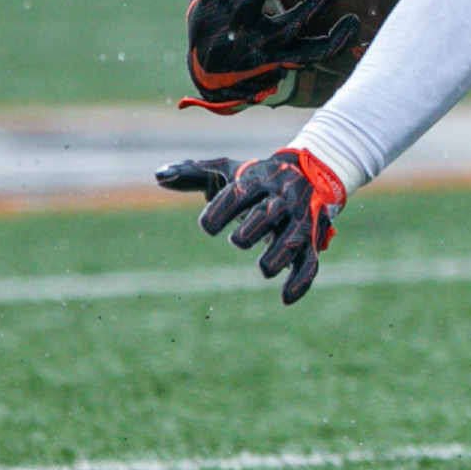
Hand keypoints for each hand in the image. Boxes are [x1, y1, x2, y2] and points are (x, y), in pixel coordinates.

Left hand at [156, 149, 347, 303]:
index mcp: (257, 181)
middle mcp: (281, 199)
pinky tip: (285, 299)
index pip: (239, 193)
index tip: (206, 226)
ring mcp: (298, 220)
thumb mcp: (227, 170)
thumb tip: (158, 176)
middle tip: (237, 242)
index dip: (221, 210)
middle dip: (253, 230)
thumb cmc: (257, 178)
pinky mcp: (311, 240)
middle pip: (269, 214)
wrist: (312, 171)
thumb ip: (192, 173)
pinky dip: (301, 281)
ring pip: (293, 238)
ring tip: (264, 269)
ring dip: (279, 255)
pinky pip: (310, 262)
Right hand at [181, 0, 359, 113]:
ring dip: (314, 3)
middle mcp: (234, 23)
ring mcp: (259, 44)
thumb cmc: (211, 18)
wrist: (214, 78)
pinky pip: (312, 52)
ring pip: (290, 25)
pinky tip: (354, 21)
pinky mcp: (281, 60)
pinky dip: (334, 40)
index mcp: (212, 2)